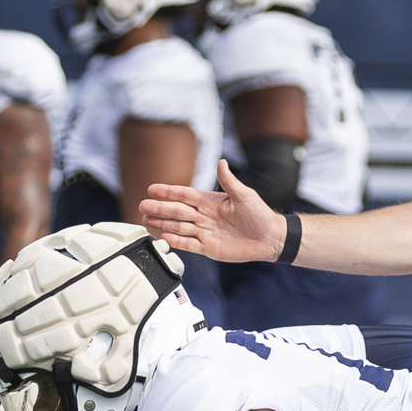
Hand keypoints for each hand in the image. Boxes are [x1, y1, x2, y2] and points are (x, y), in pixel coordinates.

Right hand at [139, 161, 285, 262]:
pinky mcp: (209, 248)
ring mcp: (205, 232)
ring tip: (146, 222)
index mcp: (210, 201)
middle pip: (177, 211)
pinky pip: (189, 245)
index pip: (184, 195)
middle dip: (159, 209)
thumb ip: (229, 181)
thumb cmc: (259, 214)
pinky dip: (177, 242)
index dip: (168, 192)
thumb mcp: (244, 195)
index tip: (152, 189)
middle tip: (142, 207)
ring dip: (162, 225)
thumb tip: (221, 162)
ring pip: (179, 227)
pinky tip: (164, 238)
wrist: (269, 238)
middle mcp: (204, 216)